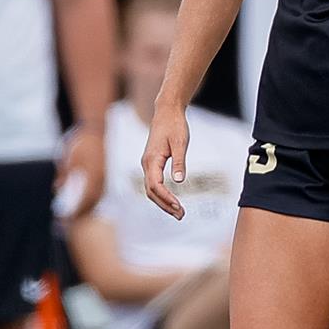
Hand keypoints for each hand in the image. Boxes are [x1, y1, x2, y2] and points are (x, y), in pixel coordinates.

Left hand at [57, 127, 106, 217]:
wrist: (95, 129)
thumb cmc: (81, 142)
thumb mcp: (68, 157)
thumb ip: (64, 174)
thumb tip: (57, 188)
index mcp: (92, 175)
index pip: (85, 198)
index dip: (78, 210)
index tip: (69, 218)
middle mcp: (100, 178)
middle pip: (92, 200)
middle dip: (82, 211)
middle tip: (71, 220)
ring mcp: (103, 175)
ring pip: (96, 195)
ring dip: (88, 205)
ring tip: (78, 213)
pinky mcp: (103, 172)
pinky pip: (98, 189)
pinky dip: (92, 197)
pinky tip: (85, 200)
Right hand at [141, 104, 190, 219]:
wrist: (167, 112)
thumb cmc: (175, 125)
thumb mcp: (180, 143)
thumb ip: (179, 162)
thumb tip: (179, 181)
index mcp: (152, 160)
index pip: (155, 185)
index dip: (166, 198)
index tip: (179, 206)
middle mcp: (146, 164)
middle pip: (151, 191)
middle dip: (165, 205)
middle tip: (181, 215)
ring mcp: (148, 164)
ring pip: (151, 189)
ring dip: (163, 202)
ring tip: (179, 212)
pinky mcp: (152, 163)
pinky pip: (153, 183)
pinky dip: (161, 194)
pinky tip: (172, 200)